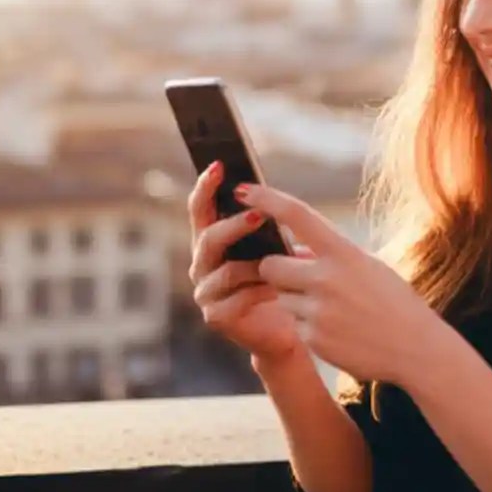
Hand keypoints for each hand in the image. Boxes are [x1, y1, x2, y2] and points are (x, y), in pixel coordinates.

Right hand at [187, 162, 302, 362]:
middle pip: (209, 238)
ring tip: (286, 259)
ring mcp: (206, 292)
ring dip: (257, 264)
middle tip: (259, 215)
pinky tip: (281, 288)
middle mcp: (202, 264)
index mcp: (211, 240)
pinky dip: (262, 291)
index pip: (200, 208)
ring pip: (225, 271)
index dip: (206, 186)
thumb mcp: (276, 246)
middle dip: (234, 225)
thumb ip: (265, 222)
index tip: (219, 165)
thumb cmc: (284, 279)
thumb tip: (268, 193)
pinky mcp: (217, 317)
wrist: (291, 326)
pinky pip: (237, 299)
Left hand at [235, 183, 452, 385]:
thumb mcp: (366, 267)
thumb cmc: (393, 302)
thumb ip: (329, 256)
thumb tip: (292, 249)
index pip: (296, 216)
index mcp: (344, 253)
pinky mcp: (312, 338)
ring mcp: (318, 311)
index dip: (266, 198)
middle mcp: (326, 279)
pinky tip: (338, 330)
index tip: (242, 189)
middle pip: (271, 265)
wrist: (415, 350)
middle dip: (276, 271)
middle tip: (298, 278)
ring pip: (281, 298)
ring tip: (333, 310)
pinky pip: (293, 324)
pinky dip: (309, 326)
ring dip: (295, 300)